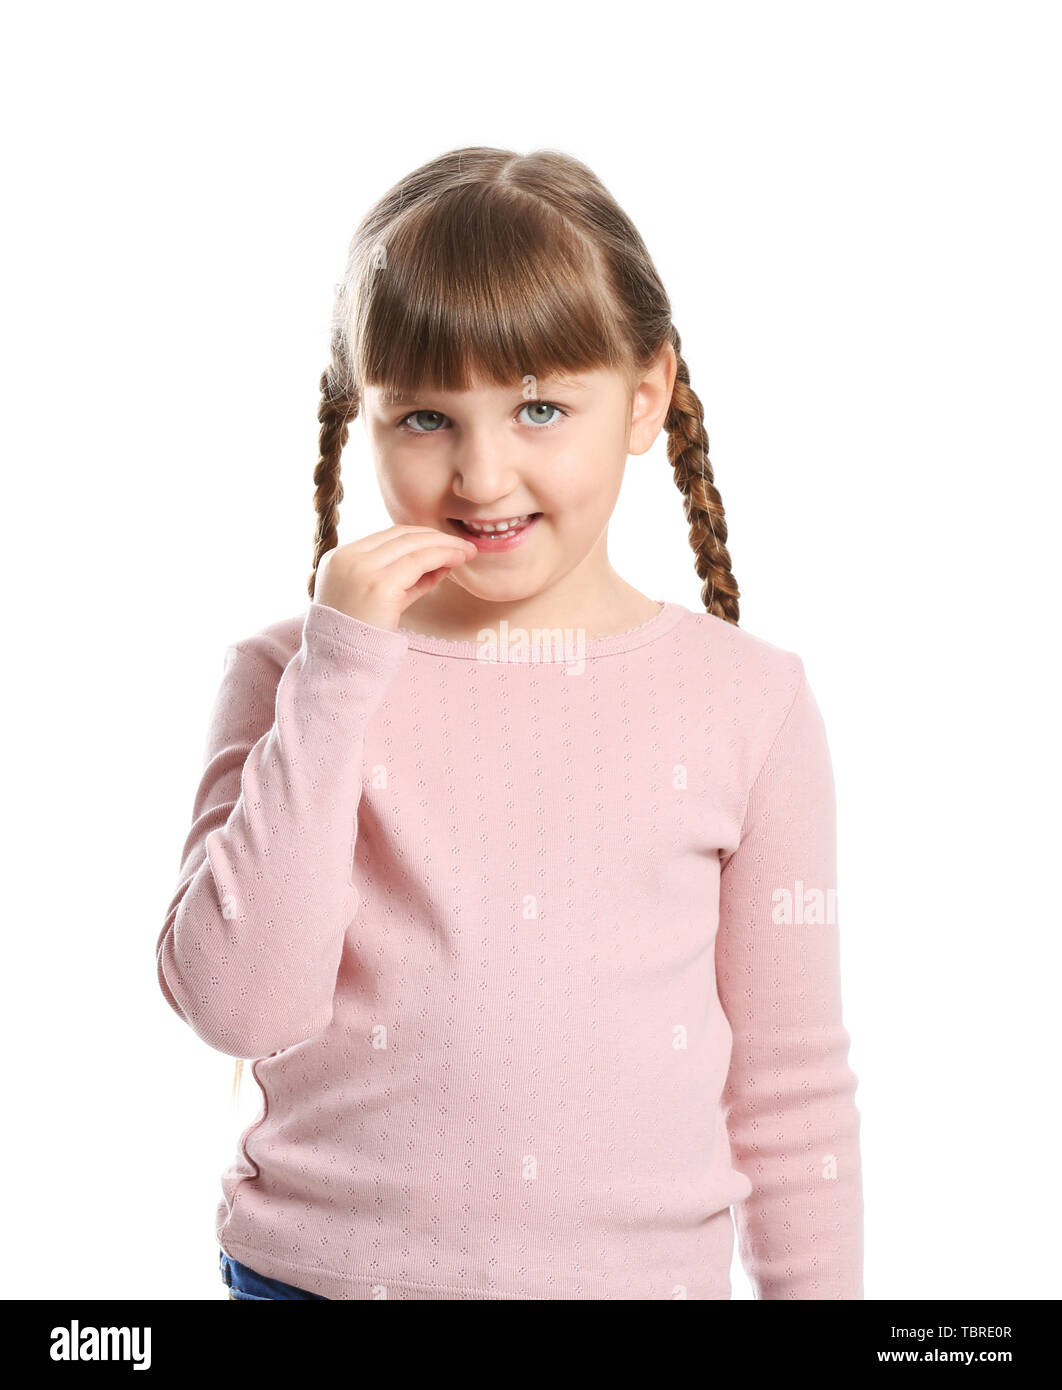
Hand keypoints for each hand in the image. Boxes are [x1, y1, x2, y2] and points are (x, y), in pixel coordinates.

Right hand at [312, 525, 477, 630]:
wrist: (341, 665)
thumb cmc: (360, 638)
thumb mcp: (379, 602)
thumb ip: (405, 581)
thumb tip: (441, 563)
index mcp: (339, 558)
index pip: (386, 537)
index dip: (420, 537)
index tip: (443, 544)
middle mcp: (348, 558)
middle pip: (400, 535)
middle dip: (436, 538)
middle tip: (463, 546)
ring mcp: (362, 569)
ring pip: (412, 545)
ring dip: (444, 545)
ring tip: (466, 552)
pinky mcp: (380, 585)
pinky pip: (418, 562)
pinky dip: (442, 556)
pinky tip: (457, 560)